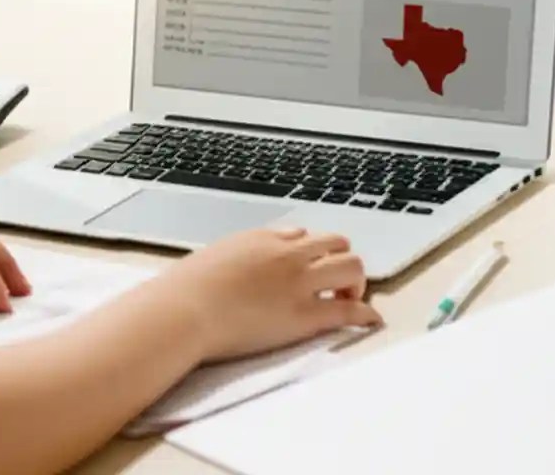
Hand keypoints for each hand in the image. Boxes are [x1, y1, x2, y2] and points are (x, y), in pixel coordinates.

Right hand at [151, 227, 381, 360]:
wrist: (183, 311)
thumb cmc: (184, 290)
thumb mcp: (212, 256)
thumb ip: (238, 253)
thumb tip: (248, 257)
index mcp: (261, 238)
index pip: (302, 235)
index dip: (310, 252)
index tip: (309, 266)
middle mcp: (287, 254)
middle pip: (336, 243)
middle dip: (341, 260)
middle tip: (336, 282)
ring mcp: (299, 283)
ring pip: (352, 267)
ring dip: (357, 282)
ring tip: (350, 299)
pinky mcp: (305, 315)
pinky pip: (349, 310)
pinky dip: (366, 314)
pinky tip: (371, 320)